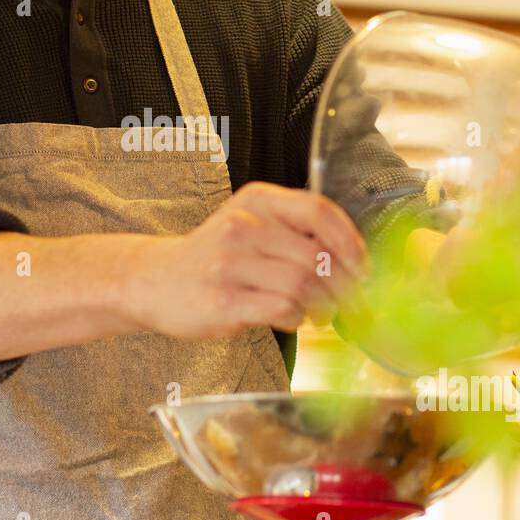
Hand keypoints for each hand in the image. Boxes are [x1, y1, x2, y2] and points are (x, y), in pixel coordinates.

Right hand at [122, 181, 368, 339]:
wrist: (155, 280)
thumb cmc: (215, 257)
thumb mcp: (251, 225)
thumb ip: (295, 233)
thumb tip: (355, 263)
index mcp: (258, 199)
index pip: (320, 211)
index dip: (351, 243)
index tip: (364, 269)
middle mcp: (244, 224)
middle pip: (318, 256)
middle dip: (346, 286)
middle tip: (354, 304)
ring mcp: (231, 262)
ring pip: (304, 285)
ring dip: (325, 306)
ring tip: (323, 315)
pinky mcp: (224, 299)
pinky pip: (281, 309)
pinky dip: (298, 319)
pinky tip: (293, 319)